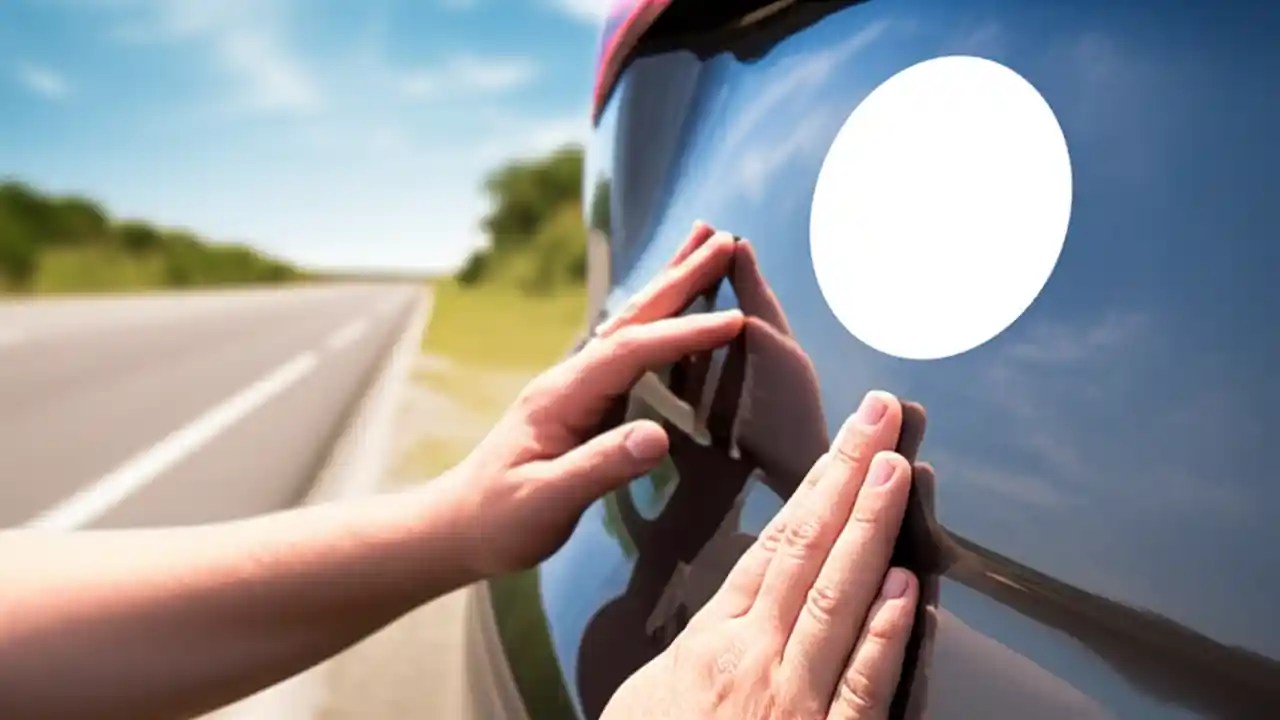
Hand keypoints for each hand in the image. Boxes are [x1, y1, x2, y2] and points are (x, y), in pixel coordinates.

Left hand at [442, 226, 739, 576]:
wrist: (456, 526)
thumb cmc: (499, 519)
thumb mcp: (547, 500)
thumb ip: (601, 467)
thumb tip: (660, 437)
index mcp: (564, 395)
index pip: (631, 351)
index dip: (682, 334)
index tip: (734, 319)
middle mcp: (571, 378)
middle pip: (633, 317)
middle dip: (680, 278)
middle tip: (725, 238)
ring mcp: (576, 386)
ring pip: (632, 324)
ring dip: (670, 285)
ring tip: (705, 247)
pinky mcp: (583, 402)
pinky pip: (631, 348)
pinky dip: (659, 319)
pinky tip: (673, 309)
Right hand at [602, 392, 918, 719]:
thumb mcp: (646, 698)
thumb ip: (694, 648)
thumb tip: (725, 615)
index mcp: (715, 640)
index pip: (777, 543)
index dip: (817, 484)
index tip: (849, 436)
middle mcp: (759, 657)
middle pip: (811, 551)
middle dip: (849, 477)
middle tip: (883, 417)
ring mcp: (796, 702)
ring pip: (839, 601)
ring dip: (870, 531)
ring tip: (897, 471)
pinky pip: (861, 686)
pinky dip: (885, 635)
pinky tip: (906, 586)